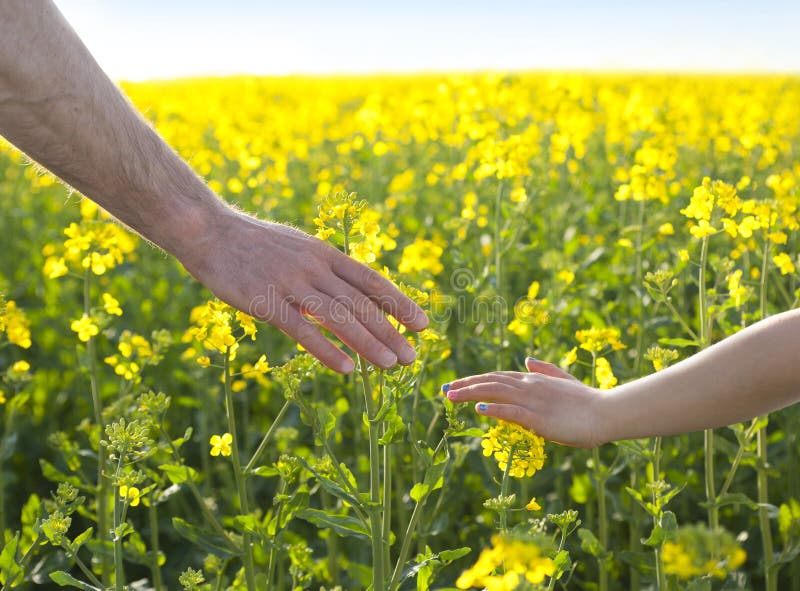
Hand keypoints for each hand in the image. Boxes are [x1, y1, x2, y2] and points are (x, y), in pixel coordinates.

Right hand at [179, 208, 428, 373]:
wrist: (209, 232)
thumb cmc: (255, 244)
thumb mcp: (298, 249)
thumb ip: (324, 273)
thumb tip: (350, 301)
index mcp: (325, 253)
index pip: (371, 280)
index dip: (400, 303)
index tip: (422, 324)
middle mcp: (314, 267)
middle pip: (361, 303)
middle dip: (391, 332)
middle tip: (411, 358)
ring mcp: (291, 283)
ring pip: (339, 318)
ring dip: (369, 344)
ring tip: (391, 366)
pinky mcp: (266, 301)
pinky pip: (303, 330)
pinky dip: (327, 350)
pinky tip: (346, 368)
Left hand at [444, 358, 605, 447]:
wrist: (606, 413)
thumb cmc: (587, 402)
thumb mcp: (563, 382)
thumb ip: (545, 370)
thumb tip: (528, 359)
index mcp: (533, 379)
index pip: (497, 377)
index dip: (475, 379)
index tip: (456, 384)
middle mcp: (529, 386)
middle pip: (490, 382)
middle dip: (465, 385)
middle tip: (444, 389)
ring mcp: (533, 400)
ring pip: (495, 392)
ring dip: (470, 393)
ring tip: (450, 396)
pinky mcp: (538, 417)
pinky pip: (512, 411)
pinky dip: (494, 409)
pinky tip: (479, 409)